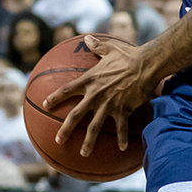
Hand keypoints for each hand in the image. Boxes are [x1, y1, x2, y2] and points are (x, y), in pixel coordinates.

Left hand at [42, 34, 155, 156]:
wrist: (145, 65)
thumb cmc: (128, 55)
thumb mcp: (110, 48)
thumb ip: (97, 46)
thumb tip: (87, 38)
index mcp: (89, 80)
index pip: (67, 90)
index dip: (55, 98)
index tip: (46, 104)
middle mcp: (95, 95)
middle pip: (75, 115)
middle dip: (65, 129)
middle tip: (58, 140)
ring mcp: (108, 105)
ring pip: (94, 127)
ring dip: (88, 142)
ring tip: (83, 154)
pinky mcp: (123, 110)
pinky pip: (121, 128)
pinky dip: (122, 139)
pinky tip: (123, 149)